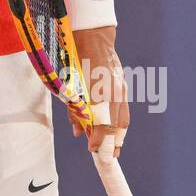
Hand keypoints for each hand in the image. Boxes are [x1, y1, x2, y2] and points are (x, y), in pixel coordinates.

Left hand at [68, 26, 129, 158]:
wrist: (94, 39)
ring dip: (118, 136)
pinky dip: (120, 123)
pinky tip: (115, 130)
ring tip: (113, 148)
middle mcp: (114, 92)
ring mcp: (121, 89)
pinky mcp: (123, 87)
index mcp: (100, 92)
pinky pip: (124, 110)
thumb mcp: (71, 85)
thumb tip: (77, 132)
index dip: (98, 139)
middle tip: (106, 156)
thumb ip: (74, 108)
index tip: (91, 149)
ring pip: (124, 120)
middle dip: (112, 143)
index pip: (103, 123)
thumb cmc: (78, 60)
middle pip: (117, 126)